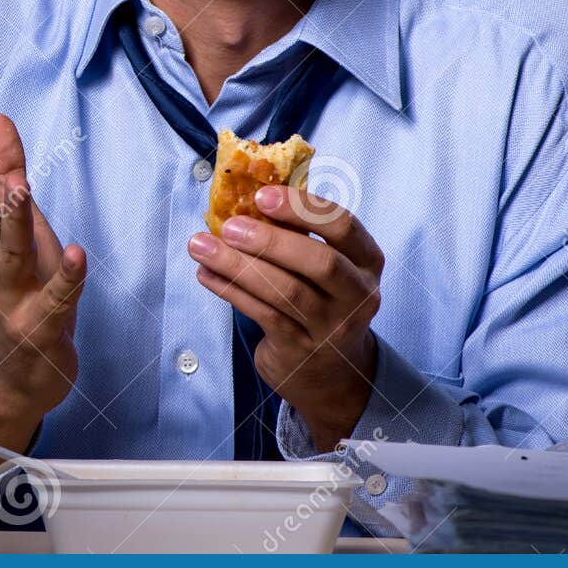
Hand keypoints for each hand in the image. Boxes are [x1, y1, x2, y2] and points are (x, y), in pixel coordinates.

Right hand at [0, 113, 86, 469]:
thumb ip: (6, 172)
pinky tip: (76, 252)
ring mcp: (12, 301)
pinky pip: (56, 300)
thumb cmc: (20, 289)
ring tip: (21, 188)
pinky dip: (67, 278)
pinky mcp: (42, 329)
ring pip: (13, 256)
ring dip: (16, 222)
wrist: (20, 378)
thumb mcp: (14, 229)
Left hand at [186, 184, 383, 451]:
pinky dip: (230, 290)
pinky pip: (262, 314)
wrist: (329, 372)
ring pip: (285, 291)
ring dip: (238, 265)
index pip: (344, 227)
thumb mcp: (323, 267)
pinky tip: (205, 274)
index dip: (302, 208)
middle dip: (271, 241)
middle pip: (321, 262)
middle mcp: (358, 295)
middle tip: (229, 226)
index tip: (262, 196)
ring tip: (200, 246)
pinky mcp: (301, 350)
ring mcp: (332, 327)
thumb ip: (296, 234)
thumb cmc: (318, 299)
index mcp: (366, 261)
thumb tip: (242, 196)